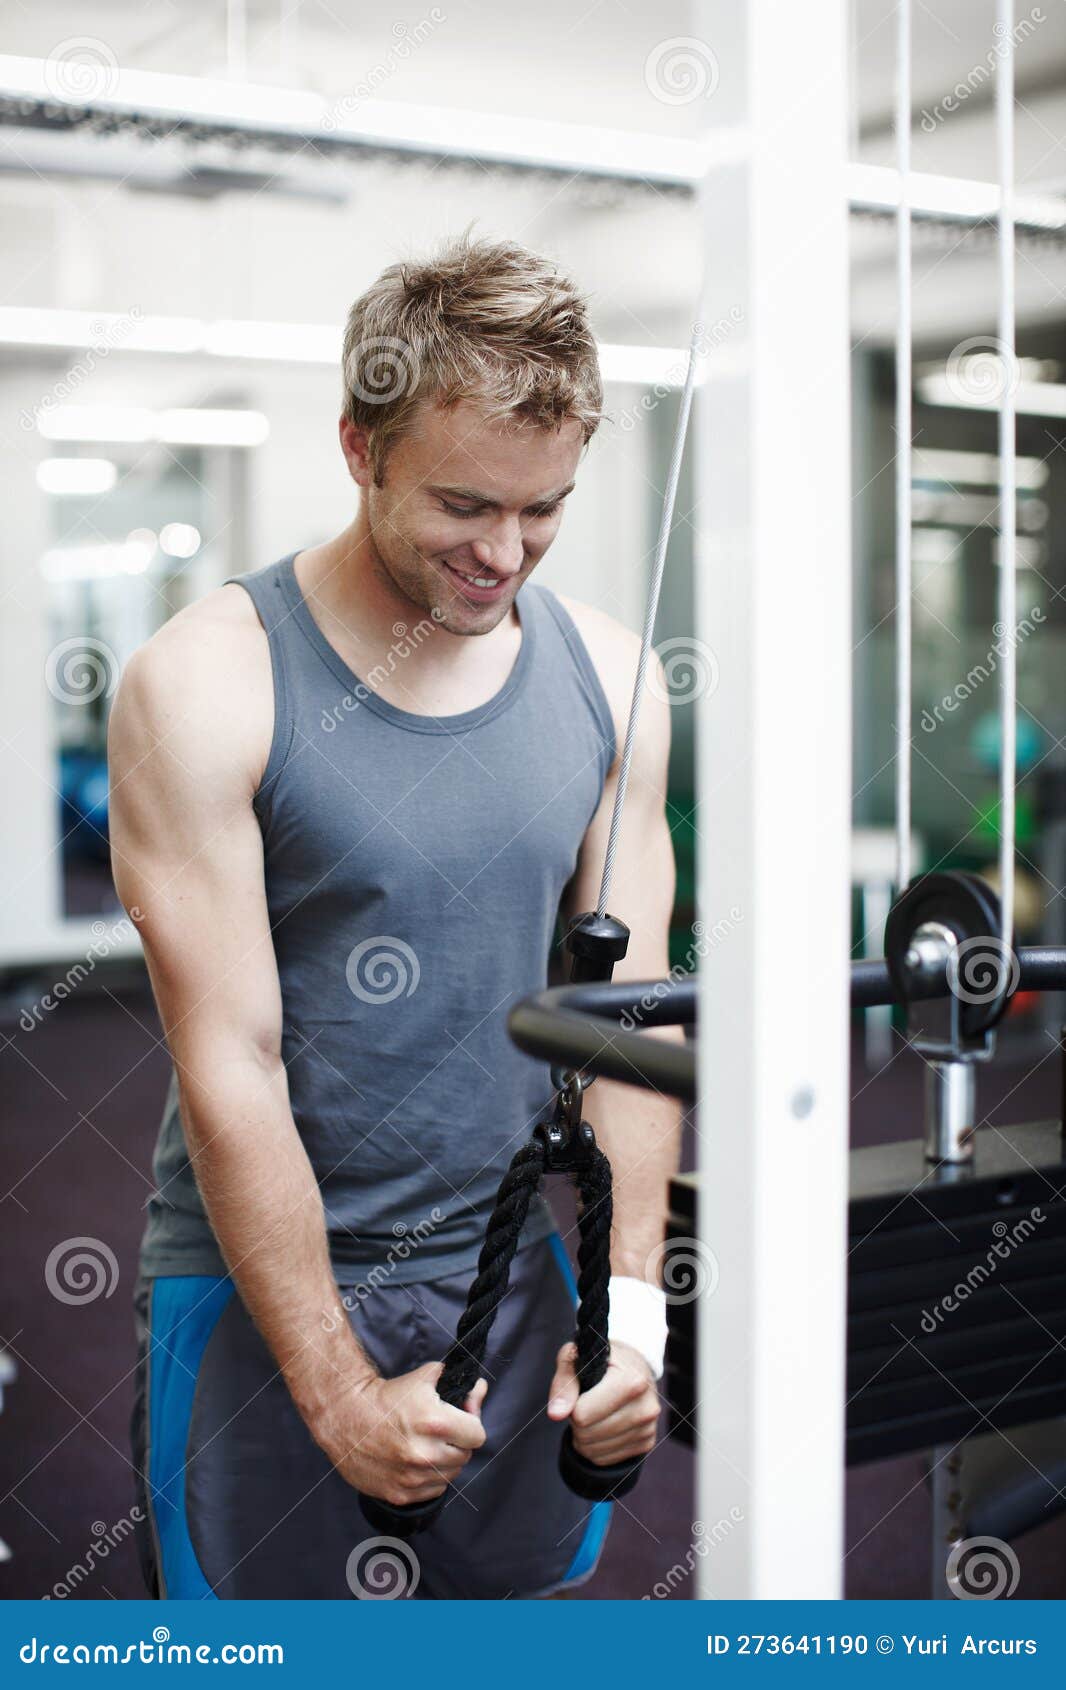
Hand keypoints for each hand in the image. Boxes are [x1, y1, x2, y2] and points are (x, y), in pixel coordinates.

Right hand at [310, 1361, 487, 1505]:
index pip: (477, 1434)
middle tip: (443, 1432)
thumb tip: (480, 1389)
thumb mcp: (423, 1379)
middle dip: (458, 1442)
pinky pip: (432, 1491)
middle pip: (465, 1455)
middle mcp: (426, 1454)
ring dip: (445, 1462)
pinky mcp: (399, 1494)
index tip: (462, 1420)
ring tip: (428, 1446)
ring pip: (450, 1475)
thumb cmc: (385, 1397)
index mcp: (436, 1423)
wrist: (346, 1416)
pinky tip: (417, 1463)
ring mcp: (412, 1477)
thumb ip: (456, 1383)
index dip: (471, 1424)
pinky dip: (429, 1479)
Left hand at [546, 1340, 659, 1466]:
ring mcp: (648, 1428)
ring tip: (593, 1413)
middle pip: (587, 1434)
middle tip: (585, 1403)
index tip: (579, 1393)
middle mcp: (645, 1407)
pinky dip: (595, 1447)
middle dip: (577, 1422)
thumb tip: (556, 1414)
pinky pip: (604, 1459)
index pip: (583, 1414)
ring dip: (584, 1436)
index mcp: (632, 1380)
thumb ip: (564, 1383)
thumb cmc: (602, 1360)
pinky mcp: (646, 1443)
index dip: (571, 1405)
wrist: (635, 1366)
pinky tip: (602, 1426)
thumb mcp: (577, 1357)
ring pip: (594, 1451)